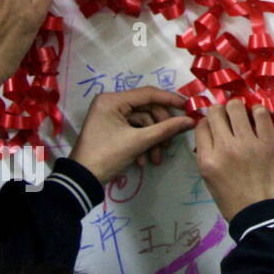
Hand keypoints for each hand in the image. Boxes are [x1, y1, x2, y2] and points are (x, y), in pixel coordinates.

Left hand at [68, 88, 193, 183]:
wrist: (83, 180)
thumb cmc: (107, 155)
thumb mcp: (138, 141)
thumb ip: (166, 129)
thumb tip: (191, 120)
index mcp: (112, 100)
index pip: (148, 94)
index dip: (170, 100)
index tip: (188, 107)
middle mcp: (111, 103)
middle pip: (148, 109)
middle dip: (160, 128)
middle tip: (169, 143)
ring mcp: (112, 115)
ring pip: (144, 122)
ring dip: (152, 140)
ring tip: (155, 158)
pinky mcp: (113, 127)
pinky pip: (136, 129)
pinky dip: (143, 143)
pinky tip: (143, 160)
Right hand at [195, 99, 273, 221]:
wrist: (261, 213)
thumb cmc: (233, 200)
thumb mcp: (209, 179)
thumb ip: (208, 154)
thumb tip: (212, 131)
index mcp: (207, 159)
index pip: (201, 126)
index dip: (207, 121)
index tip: (214, 123)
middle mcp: (225, 147)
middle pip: (217, 112)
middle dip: (220, 110)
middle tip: (227, 114)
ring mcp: (248, 143)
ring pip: (237, 108)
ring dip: (238, 107)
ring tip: (242, 112)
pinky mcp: (269, 142)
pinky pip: (261, 114)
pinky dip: (257, 110)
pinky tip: (257, 115)